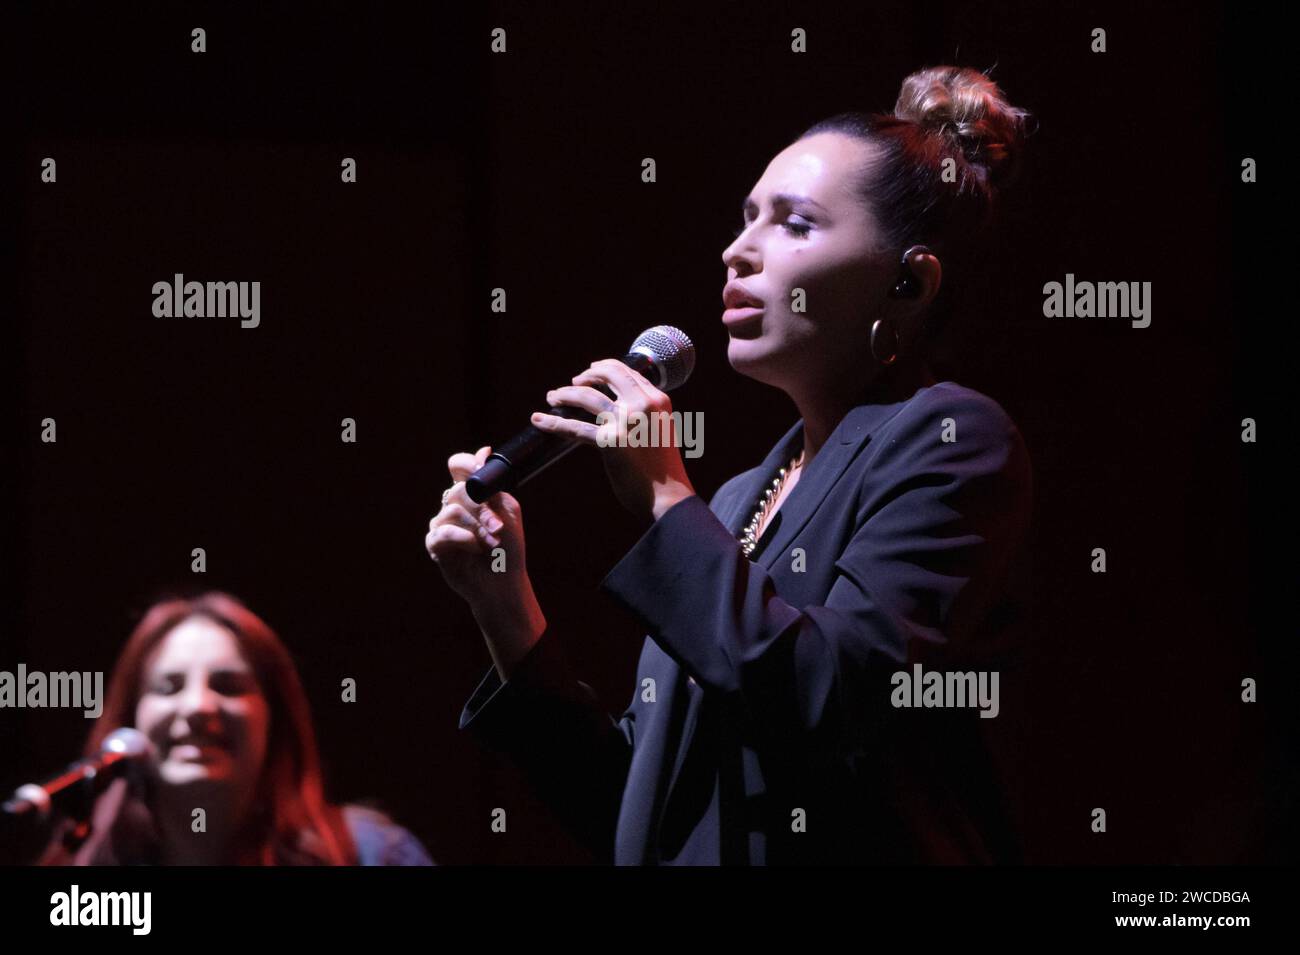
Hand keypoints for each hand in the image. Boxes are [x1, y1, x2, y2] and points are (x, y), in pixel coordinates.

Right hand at [425, 445, 530, 607]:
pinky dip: (464, 539)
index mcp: (471, 493)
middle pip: (458, 490)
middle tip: (498, 527)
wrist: (504, 581)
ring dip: (477, 527)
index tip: (480, 467)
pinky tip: (476, 548)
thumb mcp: (506, 510)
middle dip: (482, 509)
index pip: (458, 466)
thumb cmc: (508, 546)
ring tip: (492, 542)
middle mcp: (453, 505)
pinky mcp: (435, 544)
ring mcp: (441, 524)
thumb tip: (484, 451)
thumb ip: (493, 483)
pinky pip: (443, 532)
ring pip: (452, 510)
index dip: (466, 464)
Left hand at [531, 358, 695, 520]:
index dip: (604, 368)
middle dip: (585, 375)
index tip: (591, 371)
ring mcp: (626, 423)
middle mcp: (643, 405)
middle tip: (572, 382)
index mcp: (658, 400)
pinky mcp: (611, 443)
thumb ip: (647, 414)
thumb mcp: (662, 429)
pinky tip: (539, 420)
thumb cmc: (664, 470)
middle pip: (607, 374)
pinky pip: (575, 428)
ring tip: (552, 397)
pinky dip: (553, 423)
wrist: (670, 496)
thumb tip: (621, 406)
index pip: (627, 372)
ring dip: (564, 394)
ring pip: (587, 396)